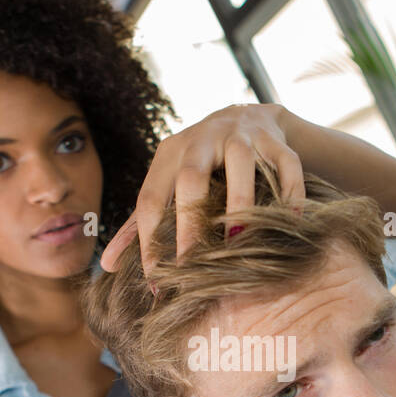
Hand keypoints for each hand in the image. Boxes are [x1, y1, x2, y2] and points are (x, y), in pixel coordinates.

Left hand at [98, 103, 306, 278]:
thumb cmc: (202, 164)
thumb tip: (105, 265)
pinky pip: (286, 165)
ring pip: (240, 165)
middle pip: (192, 179)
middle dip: (189, 224)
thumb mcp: (168, 184)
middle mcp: (203, 139)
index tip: (154, 279)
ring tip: (239, 241)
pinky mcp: (275, 140)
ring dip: (240, 203)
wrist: (250, 117)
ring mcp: (242, 136)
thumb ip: (139, 223)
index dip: (147, 240)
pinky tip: (290, 223)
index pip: (151, 198)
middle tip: (190, 267)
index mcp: (170, 153)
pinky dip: (290, 193)